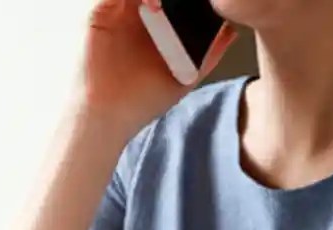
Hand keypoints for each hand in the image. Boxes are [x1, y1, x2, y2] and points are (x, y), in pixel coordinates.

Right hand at [80, 0, 238, 134]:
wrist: (109, 115)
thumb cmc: (144, 100)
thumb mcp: (186, 75)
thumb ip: (209, 53)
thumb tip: (233, 30)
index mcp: (159, 23)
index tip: (208, 0)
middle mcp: (138, 12)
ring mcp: (118, 10)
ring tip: (169, 2)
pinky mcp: (99, 12)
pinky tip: (155, 3)